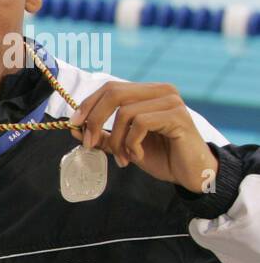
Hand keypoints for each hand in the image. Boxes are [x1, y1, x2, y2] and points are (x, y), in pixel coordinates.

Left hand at [68, 81, 218, 194]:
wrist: (191, 174)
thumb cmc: (161, 157)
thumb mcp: (124, 145)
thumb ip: (102, 135)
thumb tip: (72, 127)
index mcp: (147, 92)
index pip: (110, 88)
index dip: (88, 105)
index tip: (73, 125)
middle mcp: (161, 91)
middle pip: (114, 94)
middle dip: (95, 120)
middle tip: (89, 143)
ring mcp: (171, 101)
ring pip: (125, 113)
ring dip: (117, 140)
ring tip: (122, 158)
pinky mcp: (178, 116)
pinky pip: (140, 124)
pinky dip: (132, 143)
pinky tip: (138, 156)